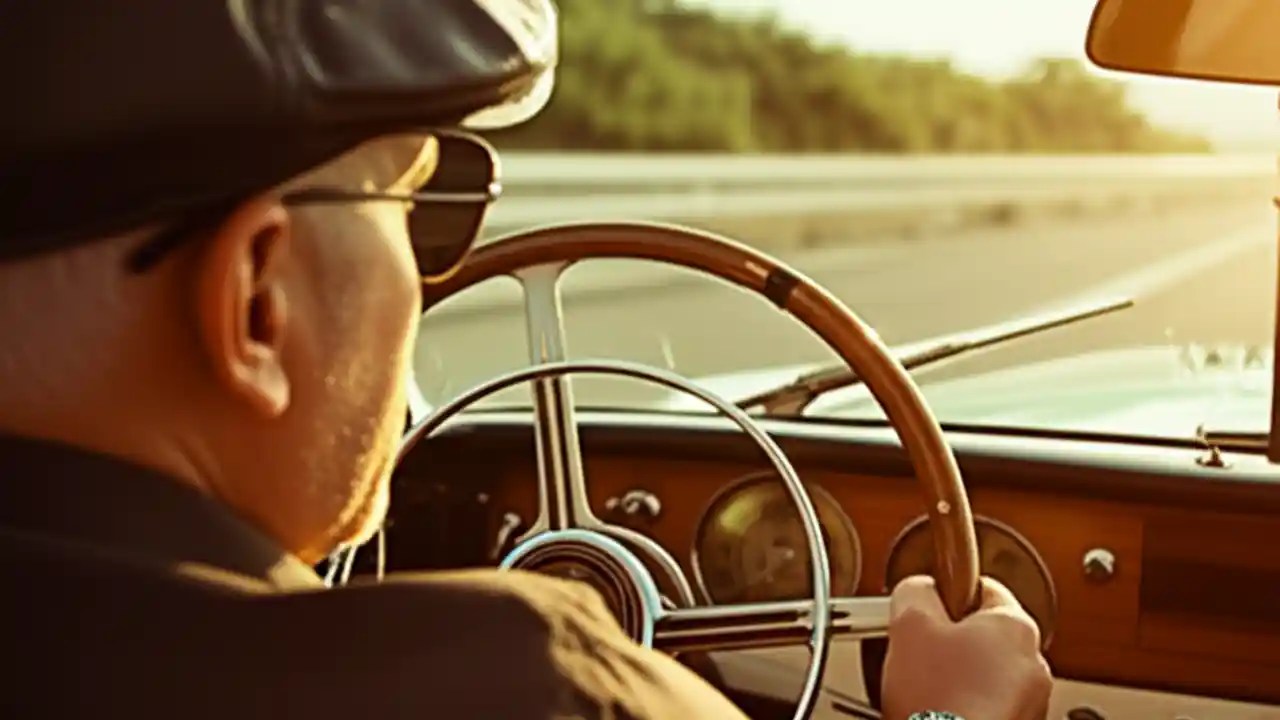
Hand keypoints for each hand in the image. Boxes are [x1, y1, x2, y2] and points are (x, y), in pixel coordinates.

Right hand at [881, 575, 1052, 719]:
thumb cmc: (938, 702)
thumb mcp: (909, 625)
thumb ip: (915, 590)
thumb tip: (918, 588)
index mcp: (1014, 625)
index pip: (981, 586)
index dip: (945, 593)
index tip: (925, 606)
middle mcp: (1033, 662)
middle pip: (982, 634)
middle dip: (949, 641)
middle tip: (917, 653)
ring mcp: (1030, 702)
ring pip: (984, 673)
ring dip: (957, 677)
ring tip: (925, 691)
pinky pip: (987, 706)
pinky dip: (964, 707)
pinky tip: (938, 714)